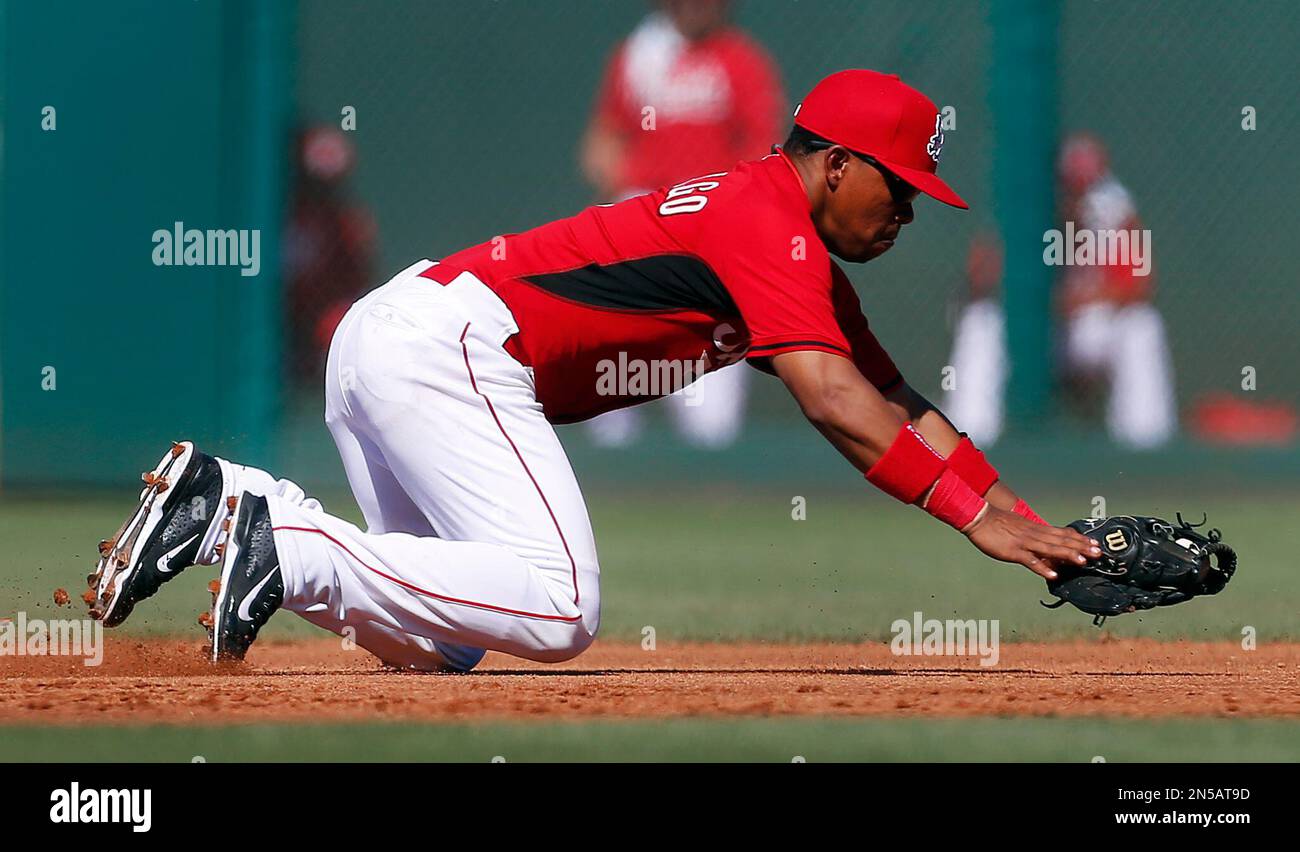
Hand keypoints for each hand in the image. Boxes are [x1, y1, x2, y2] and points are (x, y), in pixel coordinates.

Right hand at [963, 506, 1101, 579]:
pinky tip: (1053, 575)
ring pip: (1050, 549)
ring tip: (1083, 562)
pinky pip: (1030, 561)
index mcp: (1036, 529)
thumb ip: (1034, 536)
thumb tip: (1046, 546)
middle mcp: (1034, 534)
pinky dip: (1042, 568)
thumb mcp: (1019, 527)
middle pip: (1061, 541)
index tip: (1094, 544)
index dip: (1079, 539)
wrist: (978, 517)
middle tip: (1098, 553)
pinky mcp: (1013, 552)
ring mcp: (1025, 543)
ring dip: (1068, 555)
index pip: (1063, 533)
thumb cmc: (997, 523)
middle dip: (1081, 547)